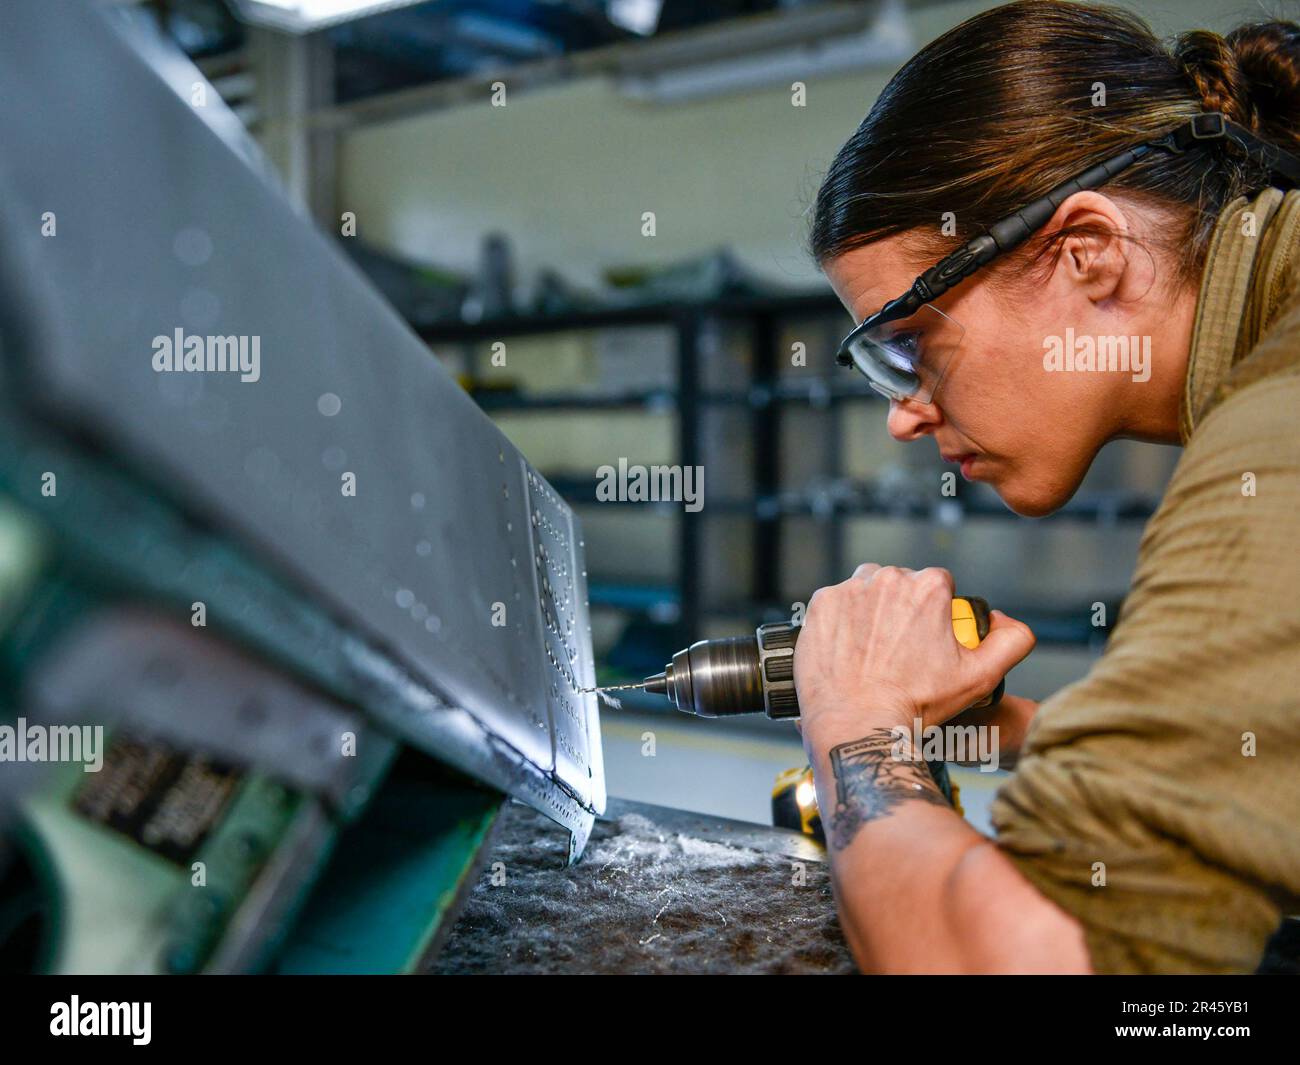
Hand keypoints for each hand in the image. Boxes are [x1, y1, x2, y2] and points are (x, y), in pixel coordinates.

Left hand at [793, 564, 1035, 747]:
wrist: (858, 724)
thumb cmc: (916, 703)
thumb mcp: (980, 677)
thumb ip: (1012, 641)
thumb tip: (1006, 620)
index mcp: (929, 587)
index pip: (938, 587)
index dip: (936, 615)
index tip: (926, 642)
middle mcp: (888, 578)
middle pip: (901, 585)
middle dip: (903, 611)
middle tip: (899, 651)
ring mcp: (849, 589)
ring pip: (868, 590)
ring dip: (871, 610)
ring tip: (873, 650)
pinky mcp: (820, 604)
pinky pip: (836, 603)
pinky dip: (841, 621)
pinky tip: (848, 650)